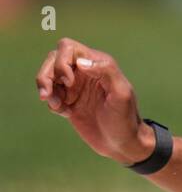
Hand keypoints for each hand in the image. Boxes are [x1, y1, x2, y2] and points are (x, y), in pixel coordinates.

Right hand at [35, 38, 153, 164]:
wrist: (122, 144)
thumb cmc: (125, 118)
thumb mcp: (121, 94)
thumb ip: (106, 72)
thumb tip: (81, 62)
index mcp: (98, 64)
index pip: (68, 48)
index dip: (62, 62)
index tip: (69, 82)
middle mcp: (85, 72)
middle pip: (53, 59)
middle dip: (46, 74)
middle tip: (48, 94)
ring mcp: (76, 88)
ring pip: (48, 76)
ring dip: (45, 88)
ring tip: (55, 104)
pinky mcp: (69, 103)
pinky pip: (51, 95)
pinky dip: (51, 102)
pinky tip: (63, 112)